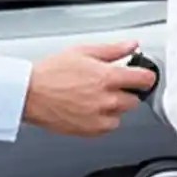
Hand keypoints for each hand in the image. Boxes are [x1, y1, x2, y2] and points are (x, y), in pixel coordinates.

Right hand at [22, 40, 156, 136]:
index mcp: (107, 77)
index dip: (146, 76)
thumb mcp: (84, 52)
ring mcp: (100, 118)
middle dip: (126, 91)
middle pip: (134, 99)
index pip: (144, 79)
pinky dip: (104, 119)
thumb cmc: (51, 73)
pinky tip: (90, 107)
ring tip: (95, 96)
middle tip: (109, 84)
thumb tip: (132, 45)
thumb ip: (113, 50)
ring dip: (115, 106)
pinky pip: (109, 126)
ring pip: (122, 114)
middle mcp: (107, 100)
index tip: (142, 75)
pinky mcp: (91, 131)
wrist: (31, 94)